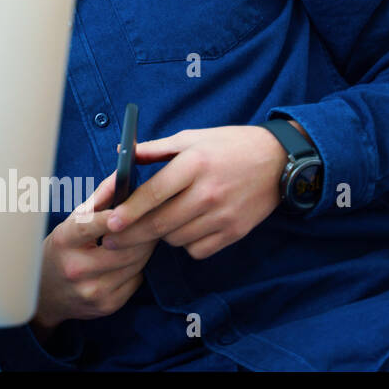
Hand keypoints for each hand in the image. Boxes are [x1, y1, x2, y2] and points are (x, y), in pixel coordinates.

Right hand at [31, 173, 158, 337]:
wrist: (45, 296)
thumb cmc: (60, 252)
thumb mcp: (68, 226)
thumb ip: (96, 203)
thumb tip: (122, 177)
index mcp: (62, 243)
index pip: (89, 226)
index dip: (112, 215)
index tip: (131, 204)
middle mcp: (76, 268)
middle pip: (122, 247)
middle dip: (142, 231)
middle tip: (154, 217)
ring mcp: (92, 290)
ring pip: (134, 264)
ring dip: (144, 248)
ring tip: (147, 235)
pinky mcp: (106, 305)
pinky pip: (135, 280)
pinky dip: (138, 267)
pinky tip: (133, 259)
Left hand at [101, 125, 288, 260]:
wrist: (279, 161)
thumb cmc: (228, 146)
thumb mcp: (191, 138)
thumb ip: (155, 148)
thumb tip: (123, 151)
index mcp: (194, 164)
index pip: (154, 194)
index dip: (129, 211)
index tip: (109, 223)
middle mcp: (208, 192)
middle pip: (160, 224)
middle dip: (131, 235)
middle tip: (110, 240)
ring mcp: (223, 216)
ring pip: (176, 239)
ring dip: (160, 236)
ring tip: (156, 224)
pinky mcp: (236, 232)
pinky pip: (198, 250)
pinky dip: (186, 244)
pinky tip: (184, 230)